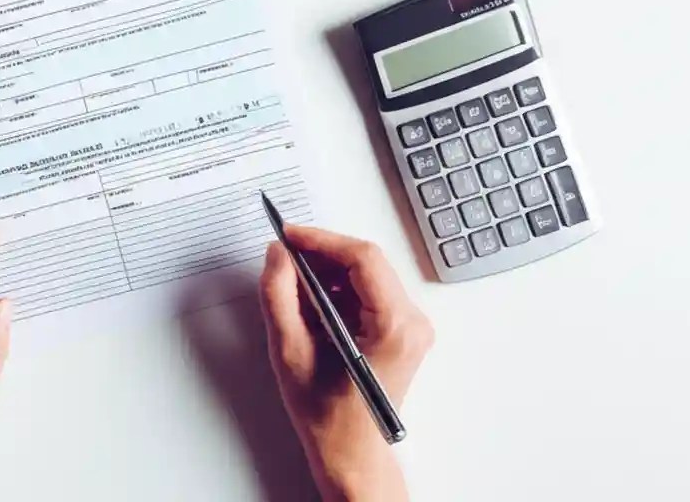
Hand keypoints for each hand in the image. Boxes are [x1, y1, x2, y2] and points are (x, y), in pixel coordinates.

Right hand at [259, 226, 433, 501]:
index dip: (322, 240)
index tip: (289, 236)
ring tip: (296, 292)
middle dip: (322, 256)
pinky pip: (368, 293)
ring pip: (366, 276)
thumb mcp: (291, 351)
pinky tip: (313, 307)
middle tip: (285, 260)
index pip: (362, 258)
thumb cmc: (327, 416)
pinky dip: (338, 291)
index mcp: (394, 327)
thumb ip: (279, 296)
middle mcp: (412, 323)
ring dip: (328, 275)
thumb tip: (277, 255)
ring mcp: (411, 326)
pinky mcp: (401, 330)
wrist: (351, 452)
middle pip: (366, 263)